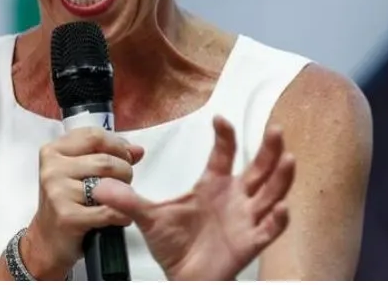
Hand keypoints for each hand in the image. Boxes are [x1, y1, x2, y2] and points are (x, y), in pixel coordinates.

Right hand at [23, 125, 144, 279]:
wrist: (47, 239)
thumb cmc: (66, 202)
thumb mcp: (78, 172)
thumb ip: (104, 155)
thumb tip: (137, 150)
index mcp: (54, 150)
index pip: (93, 136)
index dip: (117, 146)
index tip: (126, 157)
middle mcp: (53, 167)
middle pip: (105, 161)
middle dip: (125, 171)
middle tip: (125, 183)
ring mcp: (58, 191)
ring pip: (107, 184)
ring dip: (124, 192)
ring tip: (121, 199)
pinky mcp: (68, 216)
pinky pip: (108, 211)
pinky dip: (122, 215)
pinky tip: (121, 217)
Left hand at [96, 116, 294, 281]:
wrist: (182, 278)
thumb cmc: (172, 244)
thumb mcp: (147, 217)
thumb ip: (127, 199)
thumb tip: (100, 183)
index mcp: (212, 185)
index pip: (224, 154)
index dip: (225, 136)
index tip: (220, 118)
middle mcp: (234, 198)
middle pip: (258, 169)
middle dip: (269, 150)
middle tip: (276, 129)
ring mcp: (245, 220)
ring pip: (270, 194)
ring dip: (281, 178)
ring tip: (288, 158)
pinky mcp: (249, 243)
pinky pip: (268, 230)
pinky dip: (277, 220)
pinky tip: (281, 207)